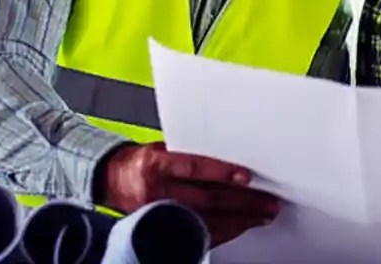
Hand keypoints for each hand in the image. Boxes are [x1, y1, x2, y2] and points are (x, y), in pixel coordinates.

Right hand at [96, 142, 279, 245]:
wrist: (114, 180)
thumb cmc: (144, 160)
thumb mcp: (163, 147)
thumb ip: (191, 153)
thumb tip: (232, 158)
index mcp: (156, 164)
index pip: (193, 167)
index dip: (221, 172)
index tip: (246, 176)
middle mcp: (156, 191)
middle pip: (205, 198)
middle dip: (241, 201)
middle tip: (266, 201)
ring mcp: (159, 213)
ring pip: (205, 221)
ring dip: (238, 220)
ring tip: (261, 216)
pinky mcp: (162, 227)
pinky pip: (197, 234)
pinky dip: (222, 231)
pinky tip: (239, 226)